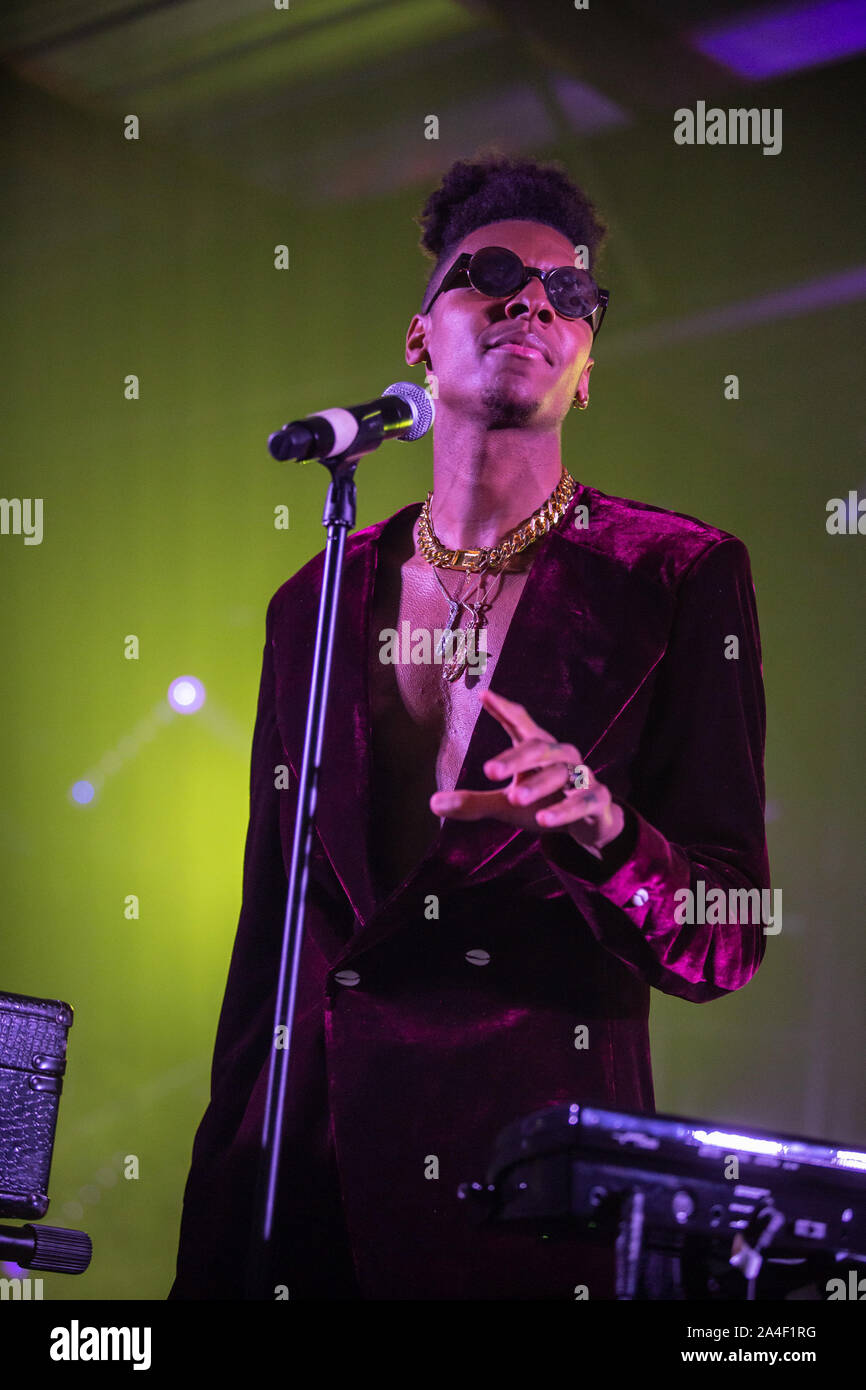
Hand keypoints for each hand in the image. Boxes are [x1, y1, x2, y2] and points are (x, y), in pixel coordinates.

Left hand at [429, 688, 624, 854]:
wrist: (591, 822)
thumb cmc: (544, 801)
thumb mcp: (507, 803)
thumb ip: (474, 802)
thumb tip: (432, 804)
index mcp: (537, 749)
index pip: (520, 723)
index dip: (503, 709)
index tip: (483, 695)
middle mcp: (560, 756)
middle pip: (537, 748)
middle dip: (514, 758)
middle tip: (489, 770)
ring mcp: (582, 775)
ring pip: (559, 773)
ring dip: (537, 785)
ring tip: (513, 797)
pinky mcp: (597, 799)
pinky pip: (583, 800)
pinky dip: (564, 810)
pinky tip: (544, 820)